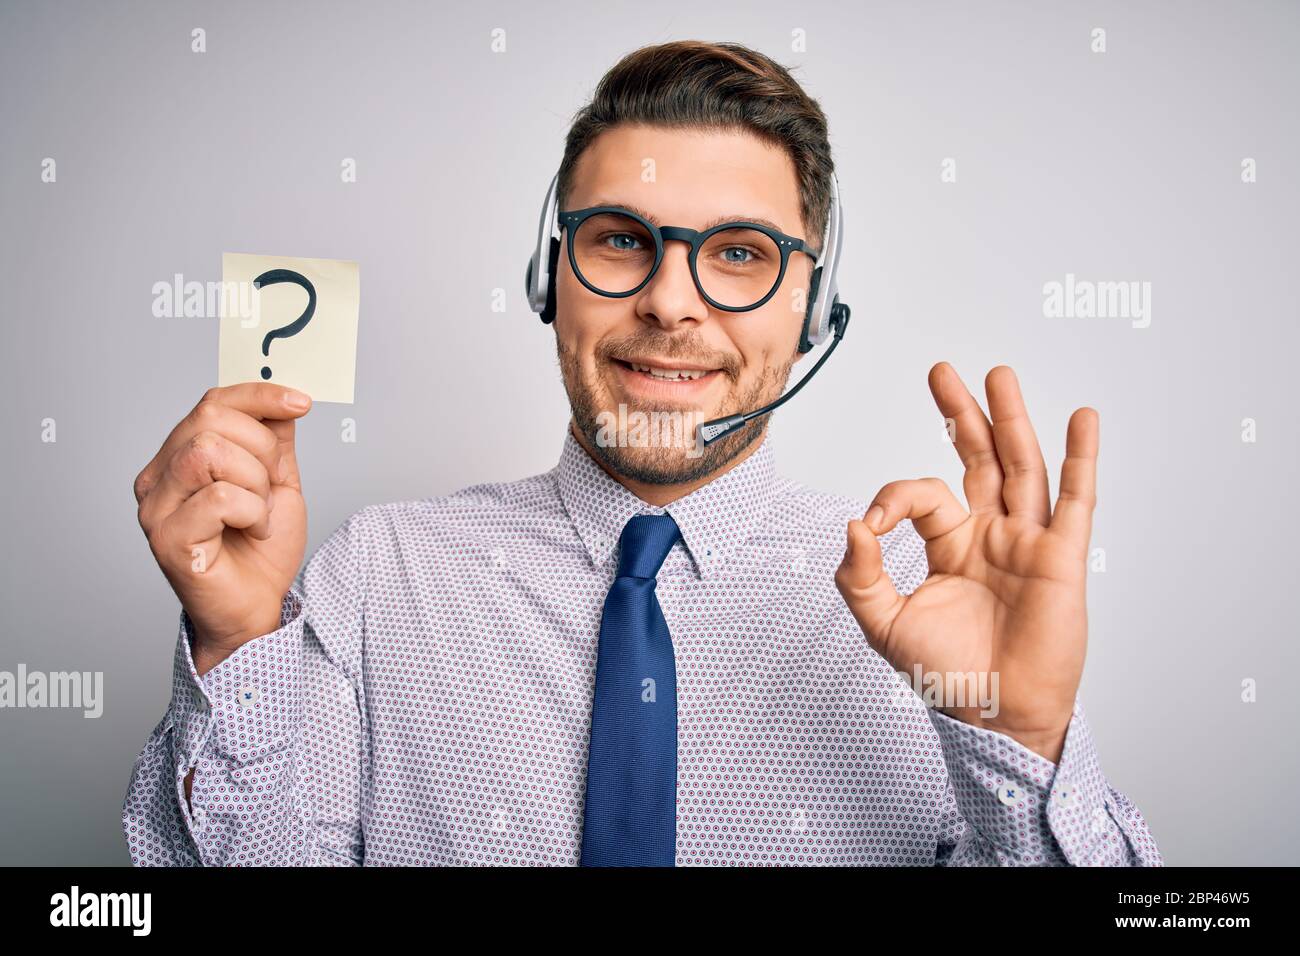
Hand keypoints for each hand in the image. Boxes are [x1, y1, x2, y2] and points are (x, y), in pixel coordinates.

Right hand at [134, 383, 311, 674]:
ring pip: (208, 453)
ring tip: (260, 512)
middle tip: (271, 487)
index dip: (259, 395)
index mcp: (179, 459)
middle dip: (261, 449)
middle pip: (210, 421)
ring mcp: (156, 509)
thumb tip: (282, 399)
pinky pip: (218, 497)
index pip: (212, 403)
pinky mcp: (167, 538)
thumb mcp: (277, 484)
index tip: (301, 402)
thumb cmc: (260, 553)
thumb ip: (274, 442)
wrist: (257, 609)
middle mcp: (158, 479)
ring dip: (255, 482)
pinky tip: (253, 532)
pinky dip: (252, 512)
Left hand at [835, 363, 1097, 761]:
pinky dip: (1081, 459)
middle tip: (943, 372)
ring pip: (1022, 467)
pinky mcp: (1061, 559)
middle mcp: (990, 535)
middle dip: (962, 414)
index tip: (872, 525)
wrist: (992, 717)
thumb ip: (860, 575)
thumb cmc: (944, 676)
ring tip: (999, 374)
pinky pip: (1076, 501)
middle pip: (978, 459)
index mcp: (950, 544)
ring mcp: (1028, 542)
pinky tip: (1082, 419)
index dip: (893, 498)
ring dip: (1012, 420)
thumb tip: (854, 525)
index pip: (923, 494)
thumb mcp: (884, 623)